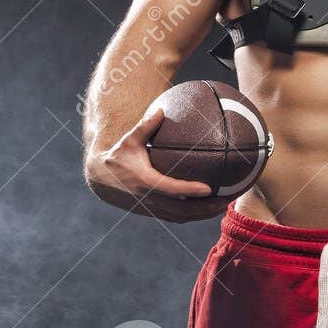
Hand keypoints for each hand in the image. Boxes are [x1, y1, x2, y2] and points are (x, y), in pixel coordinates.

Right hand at [85, 105, 229, 222]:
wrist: (101, 180)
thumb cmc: (118, 156)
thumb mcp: (129, 140)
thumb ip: (145, 126)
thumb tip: (161, 109)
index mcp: (145, 181)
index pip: (171, 188)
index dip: (190, 190)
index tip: (208, 188)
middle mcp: (149, 198)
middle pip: (182, 210)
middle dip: (205, 208)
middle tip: (226, 200)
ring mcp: (151, 208)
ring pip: (182, 217)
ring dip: (202, 214)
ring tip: (223, 206)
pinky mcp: (152, 212)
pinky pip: (177, 217)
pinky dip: (193, 215)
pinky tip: (208, 208)